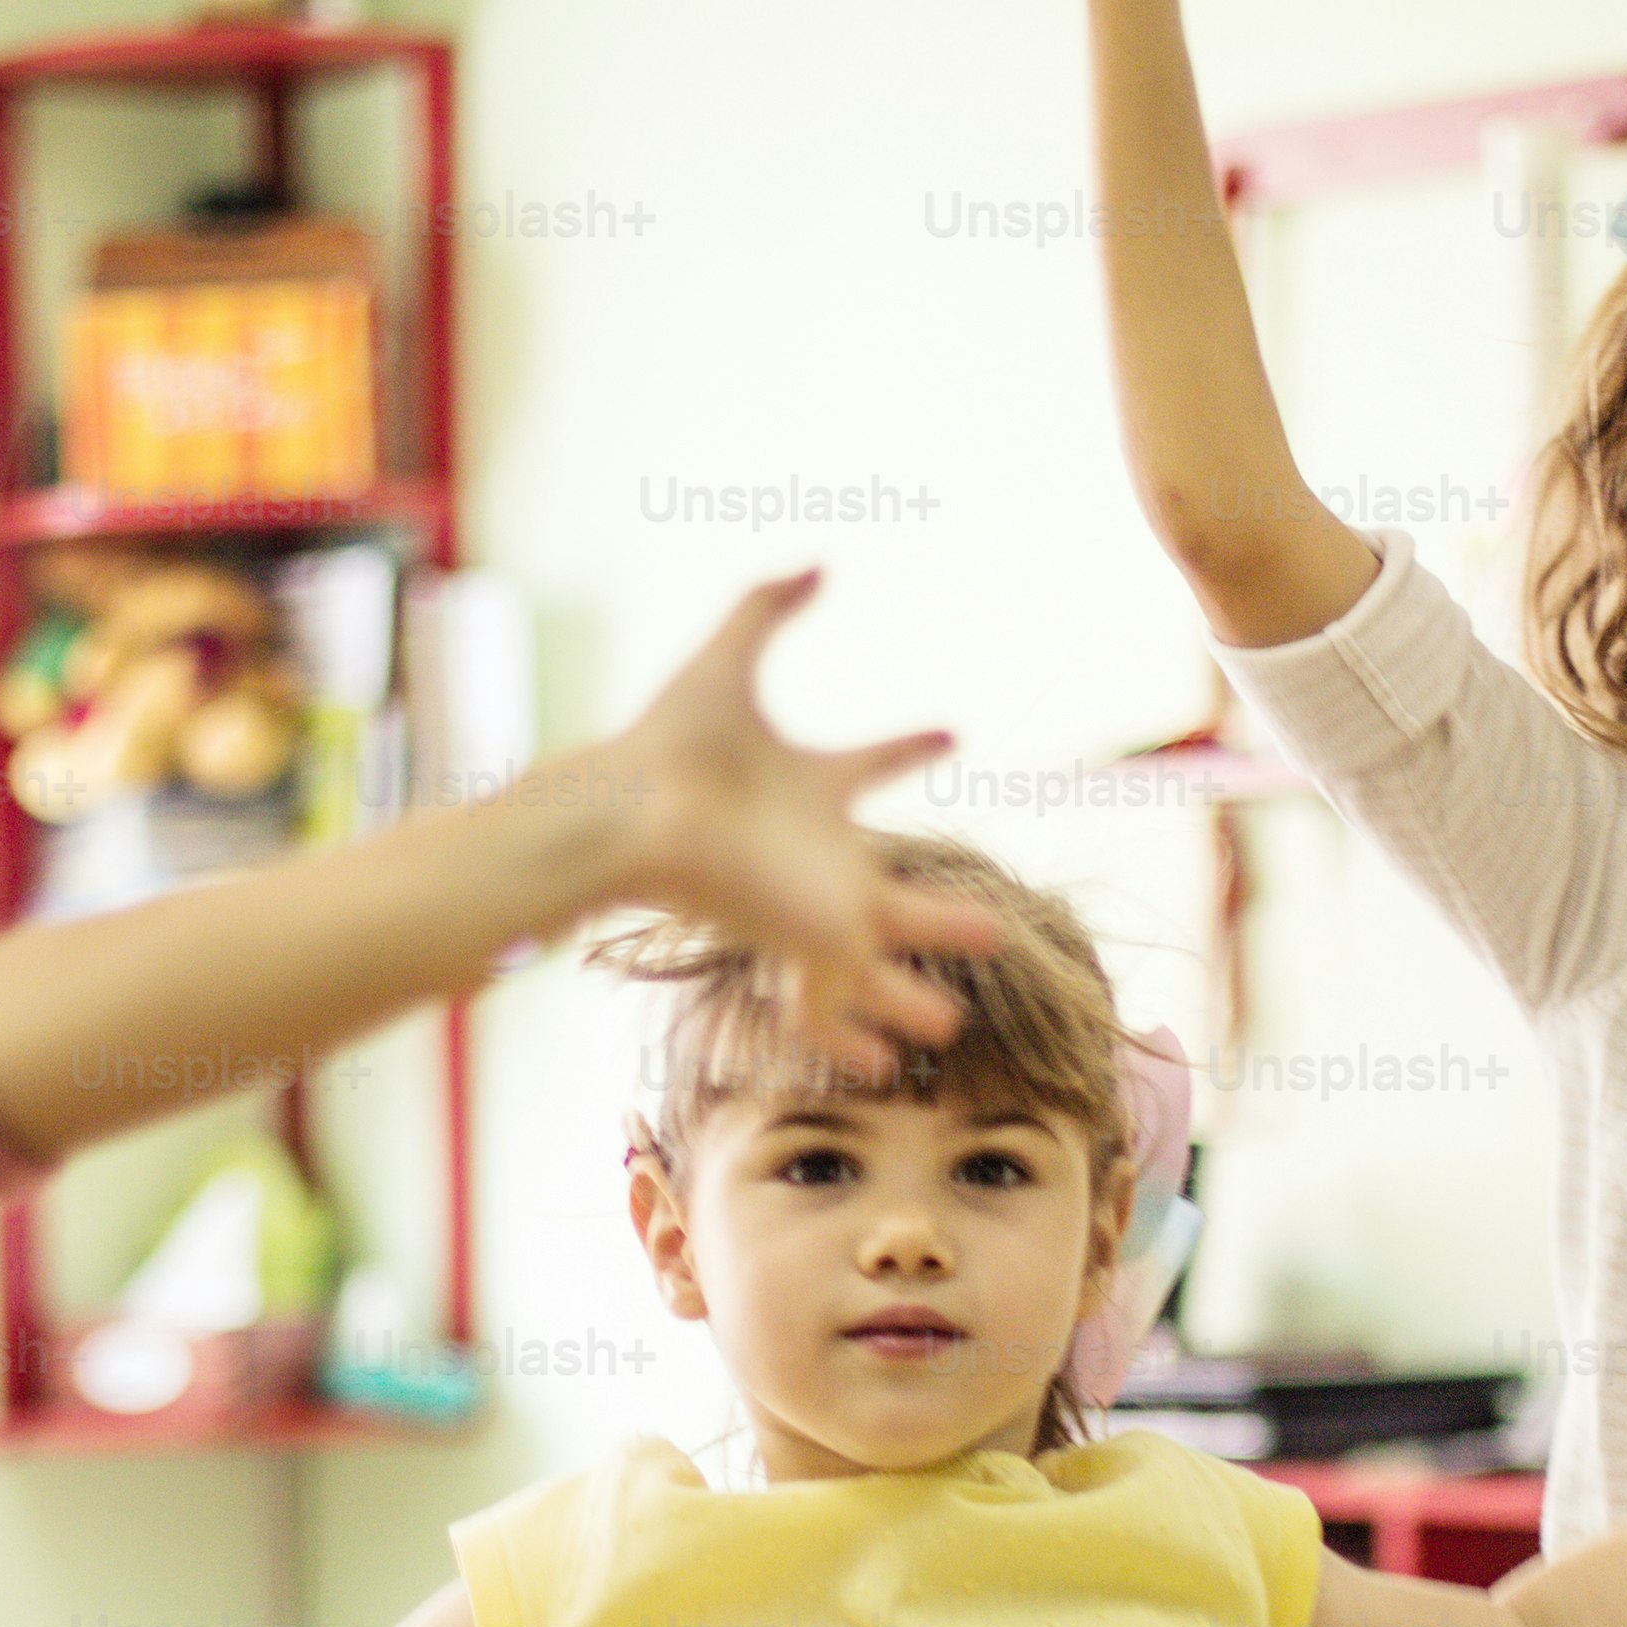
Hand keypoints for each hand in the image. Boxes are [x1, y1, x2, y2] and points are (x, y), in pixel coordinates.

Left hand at [566, 573, 1008, 1080]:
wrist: (633, 808)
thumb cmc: (671, 743)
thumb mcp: (728, 657)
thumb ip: (769, 604)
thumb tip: (819, 560)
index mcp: (809, 789)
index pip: (869, 766)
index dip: (909, 748)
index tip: (949, 735)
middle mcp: (819, 856)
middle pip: (893, 893)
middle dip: (940, 916)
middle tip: (993, 929)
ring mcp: (818, 907)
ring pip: (877, 964)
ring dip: (910, 996)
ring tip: (951, 1023)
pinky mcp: (808, 944)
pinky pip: (832, 1007)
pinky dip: (850, 1036)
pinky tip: (880, 1067)